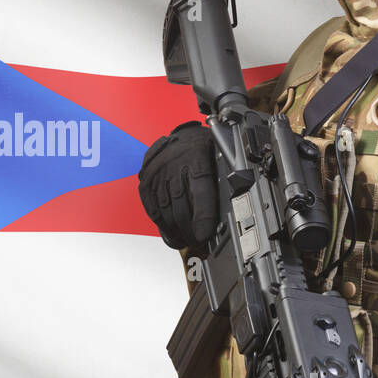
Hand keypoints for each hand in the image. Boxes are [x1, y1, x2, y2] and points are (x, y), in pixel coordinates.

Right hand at [136, 121, 218, 254]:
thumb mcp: (220, 156)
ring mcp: (157, 171)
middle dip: (189, 230)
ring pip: (164, 209)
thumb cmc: (204, 146)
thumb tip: (232, 210)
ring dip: (175, 231)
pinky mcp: (146, 179)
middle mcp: (174, 163)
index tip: (204, 235)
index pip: (200, 190)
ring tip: (186, 242)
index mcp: (197, 155)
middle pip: (180, 205)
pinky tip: (171, 234)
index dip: (202, 217)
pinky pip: (151, 207)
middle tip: (199, 243)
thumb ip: (222, 181)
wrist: (182, 134)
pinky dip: (162, 225)